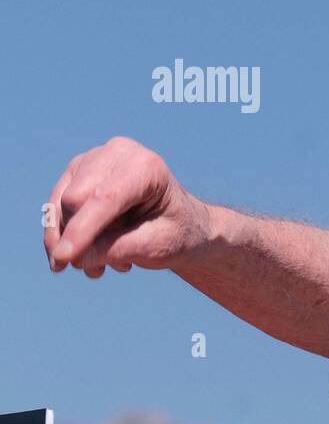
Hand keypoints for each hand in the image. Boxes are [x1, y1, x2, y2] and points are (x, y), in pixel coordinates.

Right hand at [43, 136, 211, 277]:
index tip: (64, 259)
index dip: (82, 229)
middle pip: (76, 200)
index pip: (105, 198)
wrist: (178, 226)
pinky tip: (89, 257)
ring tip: (102, 268)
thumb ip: (116, 250)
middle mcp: (117, 154)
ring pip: (60, 205)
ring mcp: (92, 160)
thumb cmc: (173, 235)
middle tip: (106, 269)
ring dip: (73, 242)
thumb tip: (70, 257)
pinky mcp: (76, 173)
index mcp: (146, 167)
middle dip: (79, 238)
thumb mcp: (156, 248)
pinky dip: (65, 236)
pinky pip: (54, 208)